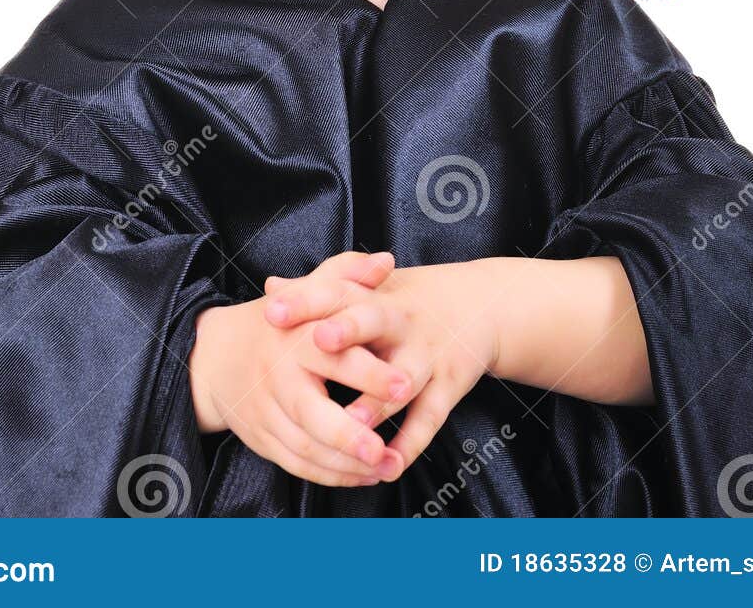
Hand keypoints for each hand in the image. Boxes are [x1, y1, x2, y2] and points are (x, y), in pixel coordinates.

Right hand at [189, 250, 411, 487]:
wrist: (214, 355)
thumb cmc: (279, 319)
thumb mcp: (310, 289)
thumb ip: (349, 273)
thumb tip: (387, 261)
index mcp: (295, 338)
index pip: (334, 356)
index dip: (368, 373)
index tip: (404, 386)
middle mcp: (279, 378)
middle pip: (312, 414)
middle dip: (349, 435)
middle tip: (383, 450)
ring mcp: (267, 413)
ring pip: (307, 448)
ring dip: (347, 465)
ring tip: (386, 467)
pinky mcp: (262, 439)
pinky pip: (298, 465)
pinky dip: (330, 475)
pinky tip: (362, 476)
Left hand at [263, 260, 499, 475]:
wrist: (482, 306)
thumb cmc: (409, 300)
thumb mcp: (370, 288)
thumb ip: (321, 291)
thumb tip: (269, 289)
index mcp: (374, 295)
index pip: (335, 290)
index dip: (304, 300)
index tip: (272, 310)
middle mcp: (401, 321)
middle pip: (373, 320)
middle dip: (348, 329)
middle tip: (319, 340)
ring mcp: (427, 354)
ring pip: (401, 380)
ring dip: (377, 402)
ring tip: (352, 425)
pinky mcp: (449, 385)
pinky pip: (429, 417)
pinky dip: (411, 443)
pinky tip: (389, 464)